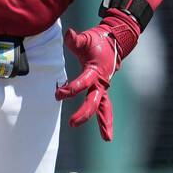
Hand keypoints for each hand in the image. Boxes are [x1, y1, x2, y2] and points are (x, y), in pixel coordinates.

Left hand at [55, 25, 120, 141]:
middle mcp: (101, 82)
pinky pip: (104, 106)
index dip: (71, 89)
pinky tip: (106, 133)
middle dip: (84, 113)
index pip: (83, 83)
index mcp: (95, 71)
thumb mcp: (85, 38)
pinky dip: (105, 119)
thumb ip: (75, 40)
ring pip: (104, 107)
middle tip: (72, 123)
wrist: (114, 41)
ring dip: (105, 122)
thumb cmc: (97, 40)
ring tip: (107, 138)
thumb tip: (69, 34)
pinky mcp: (102, 89)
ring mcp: (103, 87)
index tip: (58, 94)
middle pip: (94, 101)